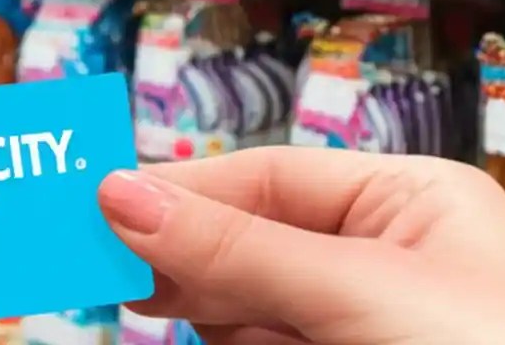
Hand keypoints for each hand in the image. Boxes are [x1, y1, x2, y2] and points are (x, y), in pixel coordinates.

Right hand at [98, 147, 504, 343]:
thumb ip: (236, 247)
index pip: (265, 177)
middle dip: (187, 258)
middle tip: (102, 268)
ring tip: (166, 306)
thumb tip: (123, 195)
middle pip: (246, 242)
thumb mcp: (357, 291)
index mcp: (406, 203)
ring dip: (214, 317)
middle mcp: (382, 260)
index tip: (98, 202)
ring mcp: (362, 326)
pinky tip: (237, 341)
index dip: (180, 189)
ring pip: (245, 307)